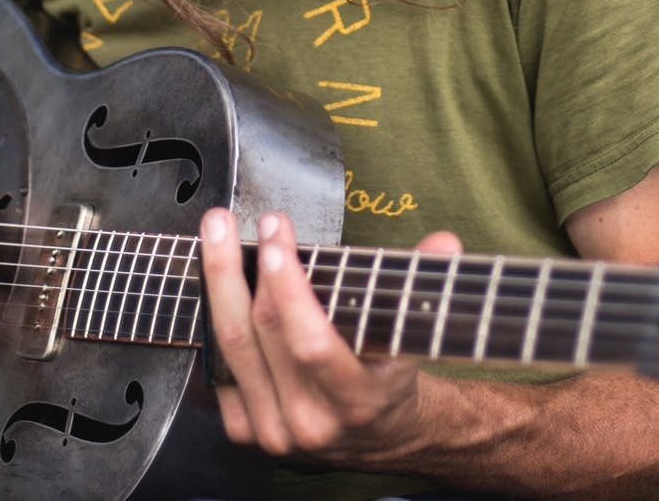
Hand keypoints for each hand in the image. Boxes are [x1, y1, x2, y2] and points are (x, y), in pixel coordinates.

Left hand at [199, 208, 462, 467]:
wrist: (380, 436)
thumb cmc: (392, 375)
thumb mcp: (413, 335)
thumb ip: (423, 286)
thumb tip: (444, 243)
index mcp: (356, 401)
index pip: (312, 344)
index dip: (289, 289)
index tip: (276, 237)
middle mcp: (310, 422)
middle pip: (258, 336)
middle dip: (238, 268)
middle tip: (229, 221)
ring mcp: (273, 430)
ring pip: (231, 346)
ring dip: (217, 282)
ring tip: (214, 235)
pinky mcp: (245, 431)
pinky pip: (219, 367)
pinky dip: (213, 320)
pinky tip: (213, 280)